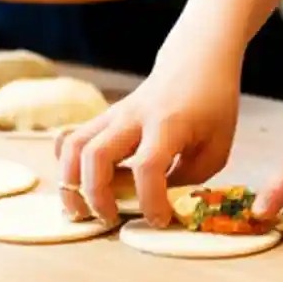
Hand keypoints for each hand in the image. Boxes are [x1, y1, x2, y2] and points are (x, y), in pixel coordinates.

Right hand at [56, 66, 239, 226]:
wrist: (195, 61)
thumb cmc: (211, 106)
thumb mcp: (215, 147)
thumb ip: (188, 179)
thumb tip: (159, 204)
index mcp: (167, 124)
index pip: (148, 166)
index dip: (150, 200)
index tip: (159, 220)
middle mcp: (133, 117)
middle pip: (96, 155)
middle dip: (95, 195)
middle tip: (108, 220)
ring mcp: (113, 115)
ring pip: (73, 146)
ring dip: (70, 182)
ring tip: (79, 210)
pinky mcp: (104, 119)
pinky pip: (73, 139)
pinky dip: (67, 164)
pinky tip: (75, 182)